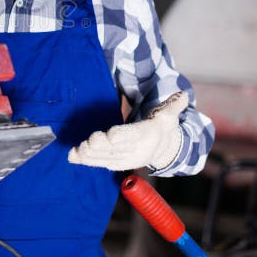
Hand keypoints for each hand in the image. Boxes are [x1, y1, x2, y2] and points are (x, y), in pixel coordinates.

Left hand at [67, 91, 187, 171]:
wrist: (161, 149)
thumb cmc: (162, 127)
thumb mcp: (170, 115)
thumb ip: (174, 105)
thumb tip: (184, 94)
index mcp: (146, 136)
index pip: (132, 135)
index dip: (121, 136)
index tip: (110, 135)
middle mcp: (134, 150)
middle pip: (116, 148)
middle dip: (101, 146)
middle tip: (89, 141)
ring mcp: (123, 158)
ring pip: (105, 156)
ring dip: (90, 154)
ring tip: (77, 150)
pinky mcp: (114, 162)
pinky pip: (98, 161)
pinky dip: (84, 159)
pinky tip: (72, 156)